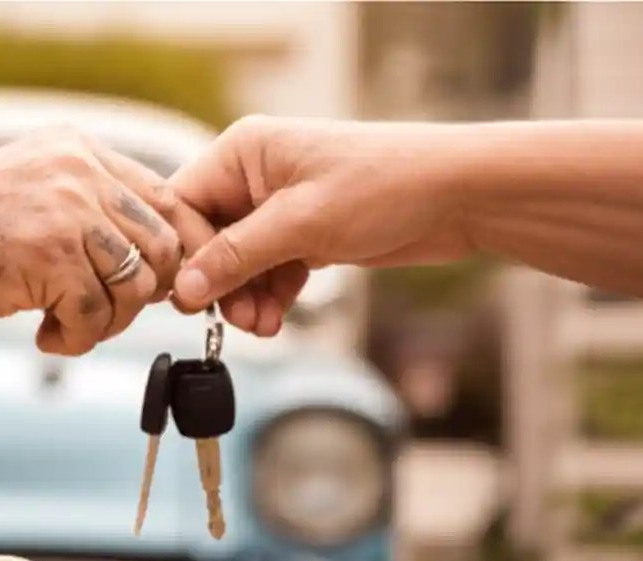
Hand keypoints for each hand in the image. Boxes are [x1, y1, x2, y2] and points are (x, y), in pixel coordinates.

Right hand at [0, 129, 212, 354]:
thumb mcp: (28, 193)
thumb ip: (86, 207)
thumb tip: (152, 258)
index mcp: (78, 151)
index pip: (167, 201)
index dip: (174, 253)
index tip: (157, 290)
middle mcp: (79, 171)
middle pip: (163, 246)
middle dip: (141, 295)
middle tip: (100, 314)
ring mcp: (66, 211)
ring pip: (136, 286)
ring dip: (107, 323)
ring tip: (65, 327)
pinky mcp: (48, 256)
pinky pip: (95, 316)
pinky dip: (75, 340)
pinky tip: (42, 336)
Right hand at [169, 117, 474, 334]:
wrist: (459, 196)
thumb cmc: (385, 186)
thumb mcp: (300, 223)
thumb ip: (237, 256)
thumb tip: (184, 288)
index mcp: (244, 151)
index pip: (183, 205)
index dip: (184, 255)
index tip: (190, 299)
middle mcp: (255, 174)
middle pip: (207, 239)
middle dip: (220, 284)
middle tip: (238, 319)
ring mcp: (279, 205)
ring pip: (237, 262)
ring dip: (245, 298)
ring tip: (262, 325)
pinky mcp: (304, 232)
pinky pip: (267, 270)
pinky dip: (270, 296)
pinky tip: (277, 319)